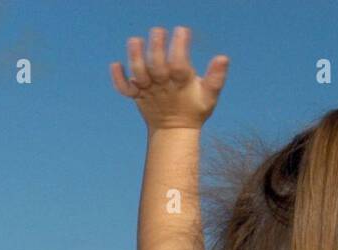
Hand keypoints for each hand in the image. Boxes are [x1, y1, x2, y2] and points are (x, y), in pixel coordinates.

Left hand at [110, 26, 228, 130]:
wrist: (173, 131)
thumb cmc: (194, 110)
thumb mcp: (210, 96)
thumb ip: (216, 78)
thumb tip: (223, 58)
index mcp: (181, 84)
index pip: (179, 64)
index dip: (180, 47)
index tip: (182, 30)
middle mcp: (162, 87)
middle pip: (157, 66)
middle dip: (156, 48)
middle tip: (157, 30)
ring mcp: (148, 92)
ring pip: (139, 75)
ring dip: (135, 58)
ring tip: (134, 40)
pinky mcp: (137, 96)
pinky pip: (125, 89)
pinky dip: (118, 79)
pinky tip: (115, 64)